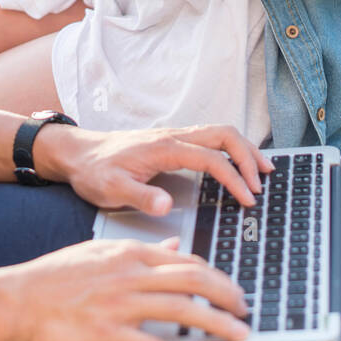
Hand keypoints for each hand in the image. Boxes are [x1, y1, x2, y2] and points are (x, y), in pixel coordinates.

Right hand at [6, 237, 250, 340]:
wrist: (17, 300)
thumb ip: (139, 250)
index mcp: (128, 253)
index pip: (184, 259)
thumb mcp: (99, 252)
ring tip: (239, 337)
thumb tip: (172, 244)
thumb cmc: (55, 277)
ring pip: (181, 309)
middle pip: (192, 279)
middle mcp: (129, 275)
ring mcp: (119, 303)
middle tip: (246, 310)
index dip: (215, 275)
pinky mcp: (107, 333)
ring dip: (215, 324)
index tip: (233, 290)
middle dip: (226, 294)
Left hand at [35, 122, 274, 213]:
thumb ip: (140, 197)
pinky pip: (210, 139)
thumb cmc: (93, 171)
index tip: (248, 199)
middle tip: (264, 183)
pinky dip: (231, 149)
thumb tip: (167, 206)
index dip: (235, 178)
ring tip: (263, 171)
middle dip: (249, 156)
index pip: (212, 159)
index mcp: (164, 147)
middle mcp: (173, 136)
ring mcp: (174, 136)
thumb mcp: (111, 189)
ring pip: (219, 133)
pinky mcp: (172, 141)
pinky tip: (236, 164)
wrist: (77, 153)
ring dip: (244, 150)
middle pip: (224, 135)